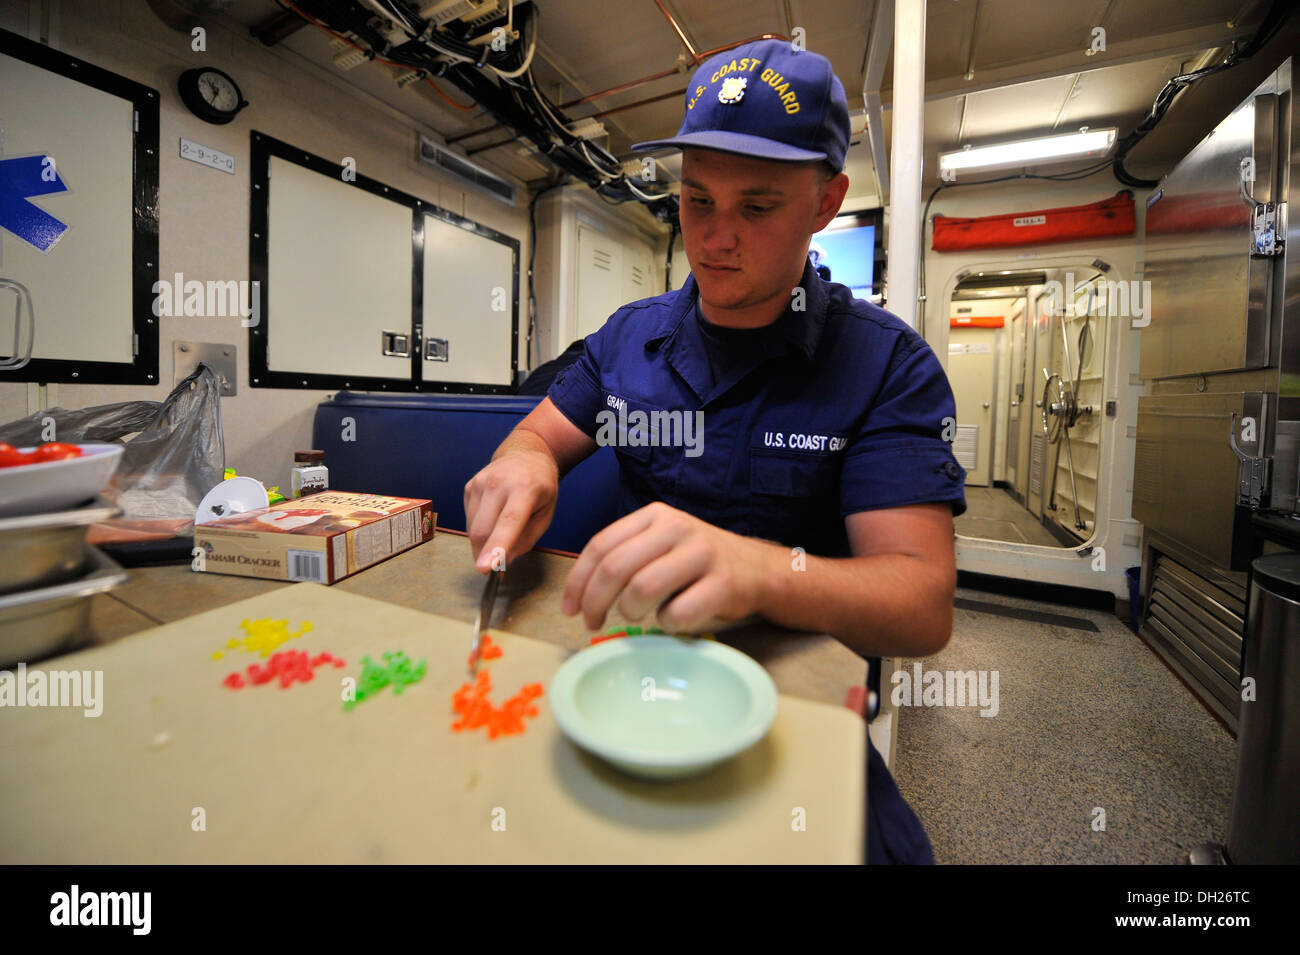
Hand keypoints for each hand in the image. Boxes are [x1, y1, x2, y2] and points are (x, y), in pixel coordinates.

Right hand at [463, 448, 558, 571]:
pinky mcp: (469, 486)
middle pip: (482, 530)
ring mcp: (480, 482)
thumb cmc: (541, 489)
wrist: (526, 455)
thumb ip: (525, 540)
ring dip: (483, 543)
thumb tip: (502, 562)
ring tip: (501, 532)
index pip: (508, 522)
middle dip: (485, 555)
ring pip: (472, 529)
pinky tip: (493, 518)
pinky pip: (469, 520)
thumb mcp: (546, 515)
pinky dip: (479, 530)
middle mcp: (498, 483)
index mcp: (525, 489)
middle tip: (497, 567)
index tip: (484, 568)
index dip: (496, 547)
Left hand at [561, 501, 771, 631]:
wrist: (757, 569)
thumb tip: (580, 593)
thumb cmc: (698, 564)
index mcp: (655, 516)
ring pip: (642, 589)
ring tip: (637, 616)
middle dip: (594, 601)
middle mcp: (677, 528)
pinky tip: (673, 619)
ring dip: (630, 612)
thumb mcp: (661, 544)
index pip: (601, 545)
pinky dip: (666, 624)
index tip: (569, 608)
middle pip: (616, 567)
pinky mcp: (723, 584)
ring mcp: (702, 554)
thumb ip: (626, 555)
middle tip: (591, 623)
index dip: (577, 581)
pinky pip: (677, 613)